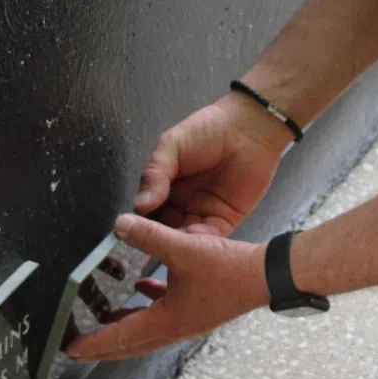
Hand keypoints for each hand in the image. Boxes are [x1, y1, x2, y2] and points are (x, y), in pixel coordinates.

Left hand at [65, 214, 269, 361]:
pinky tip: (143, 286)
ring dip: (124, 326)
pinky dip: (147, 305)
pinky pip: (163, 312)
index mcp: (168, 321)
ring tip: (104, 318)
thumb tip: (120, 225)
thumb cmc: (230, 269)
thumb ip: (150, 235)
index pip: (121, 338)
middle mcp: (175, 328)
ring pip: (146, 330)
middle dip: (103, 345)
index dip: (93, 343)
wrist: (266, 275)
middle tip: (79, 346)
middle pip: (131, 343)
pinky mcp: (197, 308)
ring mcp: (187, 320)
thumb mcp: (184, 248)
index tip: (70, 349)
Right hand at [135, 93, 294, 234]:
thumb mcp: (172, 145)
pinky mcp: (224, 220)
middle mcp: (181, 202)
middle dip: (155, 240)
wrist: (249, 128)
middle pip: (163, 228)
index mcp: (165, 185)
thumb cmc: (208, 129)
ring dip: (176, 245)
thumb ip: (155, 173)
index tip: (129, 233)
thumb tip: (140, 204)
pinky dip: (198, 243)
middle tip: (145, 247)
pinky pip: (208, 237)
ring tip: (165, 250)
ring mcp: (202, 212)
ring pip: (184, 236)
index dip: (138, 222)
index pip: (146, 210)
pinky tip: (188, 245)